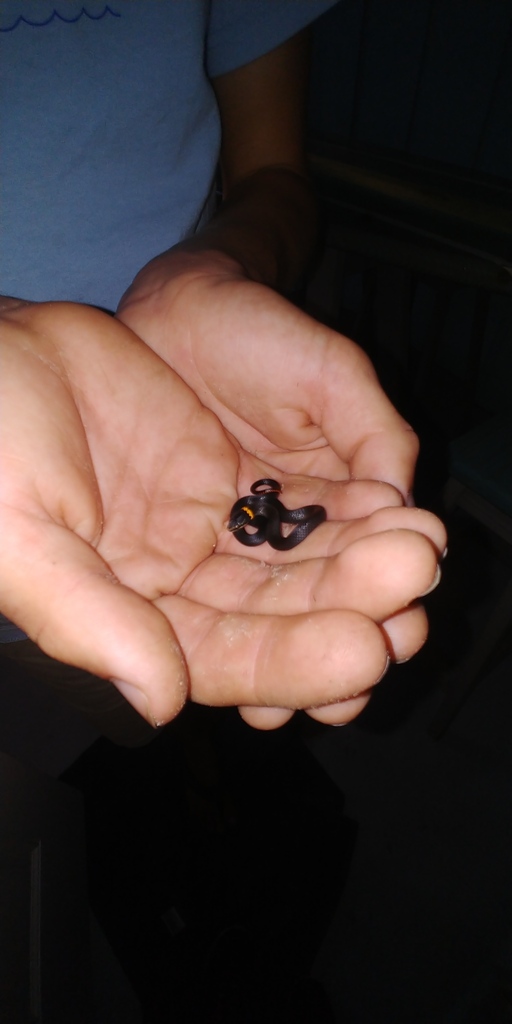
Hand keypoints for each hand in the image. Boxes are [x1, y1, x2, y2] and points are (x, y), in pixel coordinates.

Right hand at [1, 300, 444, 729]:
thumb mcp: (20, 537)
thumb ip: (90, 620)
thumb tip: (163, 701)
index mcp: (120, 620)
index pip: (221, 660)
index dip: (293, 662)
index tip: (362, 651)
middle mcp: (168, 586)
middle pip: (274, 612)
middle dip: (346, 604)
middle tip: (412, 583)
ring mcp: (197, 529)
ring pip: (291, 560)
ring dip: (357, 559)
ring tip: (421, 545)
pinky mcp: (217, 475)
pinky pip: (290, 502)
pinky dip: (340, 507)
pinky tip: (393, 504)